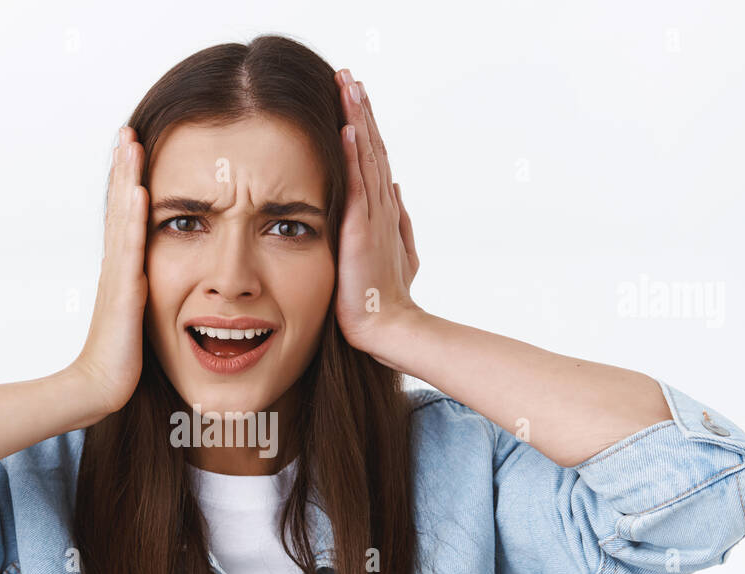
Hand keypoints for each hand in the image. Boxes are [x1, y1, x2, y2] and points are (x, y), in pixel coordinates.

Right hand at [72, 126, 148, 414]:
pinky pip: (131, 247)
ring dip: (127, 178)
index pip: (126, 215)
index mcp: (123, 268)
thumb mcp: (138, 316)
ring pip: (123, 216)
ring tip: (131, 142)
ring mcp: (118, 273)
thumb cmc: (121, 358)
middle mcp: (117, 264)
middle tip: (128, 130)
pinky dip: (134, 217)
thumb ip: (143, 294)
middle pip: (120, 204)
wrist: (101, 384)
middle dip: (124, 166)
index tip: (134, 148)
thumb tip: (153, 283)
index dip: (128, 181)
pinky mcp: (124, 289)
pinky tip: (139, 191)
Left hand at [333, 70, 421, 364]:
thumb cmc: (385, 297)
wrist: (388, 326)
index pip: (373, 160)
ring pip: (367, 158)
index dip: (366, 127)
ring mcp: (374, 216)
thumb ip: (396, 221)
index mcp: (383, 211)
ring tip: (349, 86)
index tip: (355, 97)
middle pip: (372, 148)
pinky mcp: (362, 230)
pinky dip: (354, 156)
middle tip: (349, 76)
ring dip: (357, 120)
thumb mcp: (393, 254)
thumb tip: (396, 188)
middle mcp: (382, 207)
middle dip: (361, 111)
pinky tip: (348, 129)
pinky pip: (358, 186)